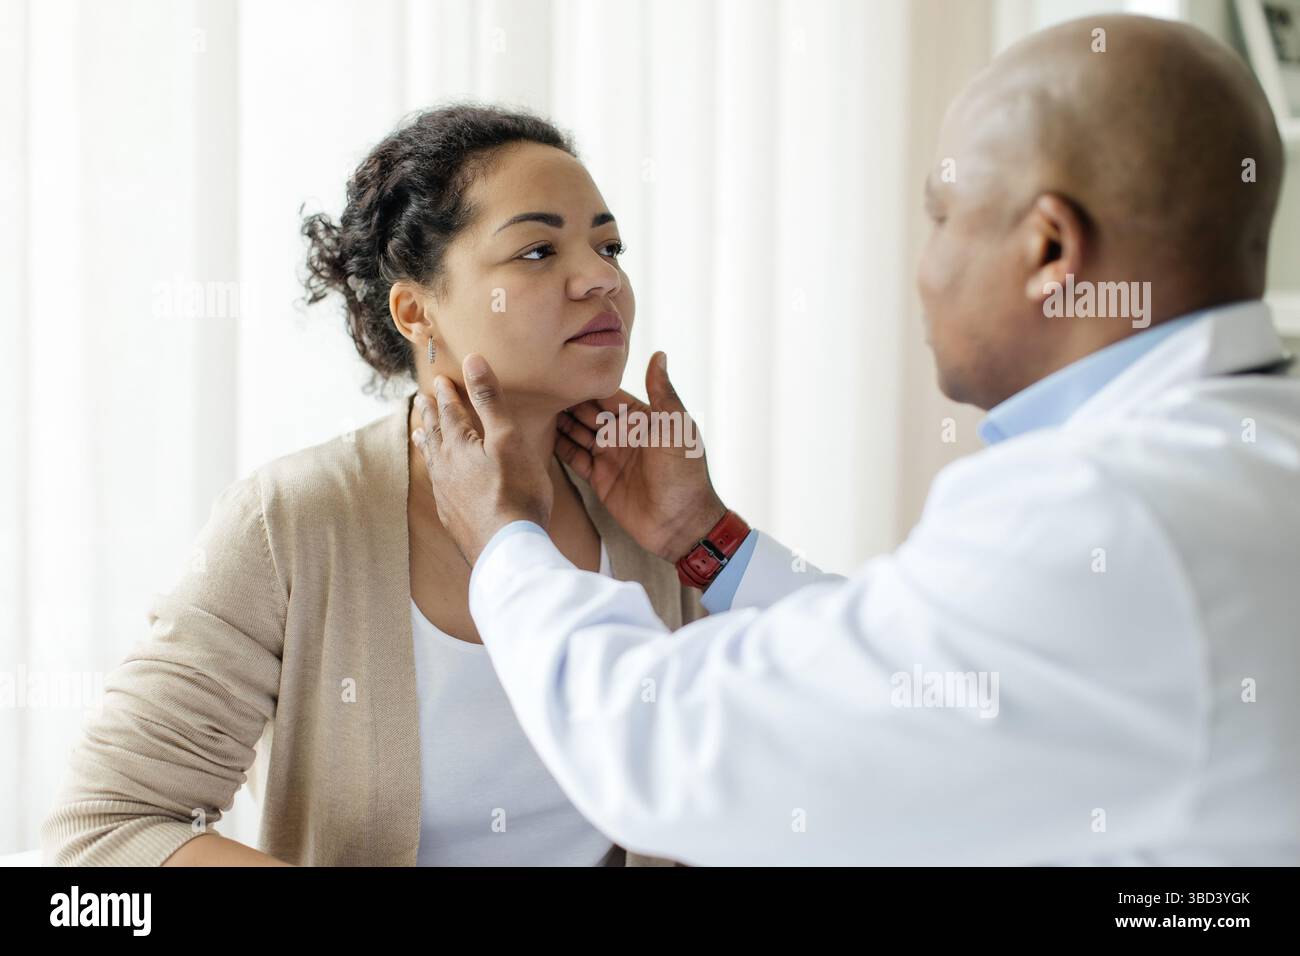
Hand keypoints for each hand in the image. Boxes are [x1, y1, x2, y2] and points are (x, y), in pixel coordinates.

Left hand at [411, 353, 552, 565]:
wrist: (506, 548)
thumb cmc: (515, 492)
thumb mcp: (507, 438)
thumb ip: (489, 400)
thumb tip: (472, 360)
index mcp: (458, 445)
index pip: (449, 411)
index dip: (446, 394)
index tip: (439, 380)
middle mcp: (445, 468)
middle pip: (434, 434)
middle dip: (430, 414)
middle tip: (421, 399)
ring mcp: (446, 494)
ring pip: (432, 460)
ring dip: (427, 442)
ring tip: (419, 432)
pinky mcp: (451, 517)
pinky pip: (437, 486)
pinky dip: (435, 473)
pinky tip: (438, 479)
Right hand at [555, 351, 726, 562]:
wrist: (681, 524)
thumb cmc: (685, 474)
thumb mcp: (675, 428)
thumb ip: (662, 393)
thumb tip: (659, 355)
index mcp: (642, 419)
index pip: (608, 395)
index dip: (586, 384)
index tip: (561, 367)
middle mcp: (623, 435)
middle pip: (588, 412)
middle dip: (567, 400)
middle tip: (538, 385)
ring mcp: (610, 457)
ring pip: (578, 433)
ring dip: (559, 421)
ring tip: (532, 406)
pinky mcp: (600, 479)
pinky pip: (575, 459)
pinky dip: (559, 447)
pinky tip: (539, 435)